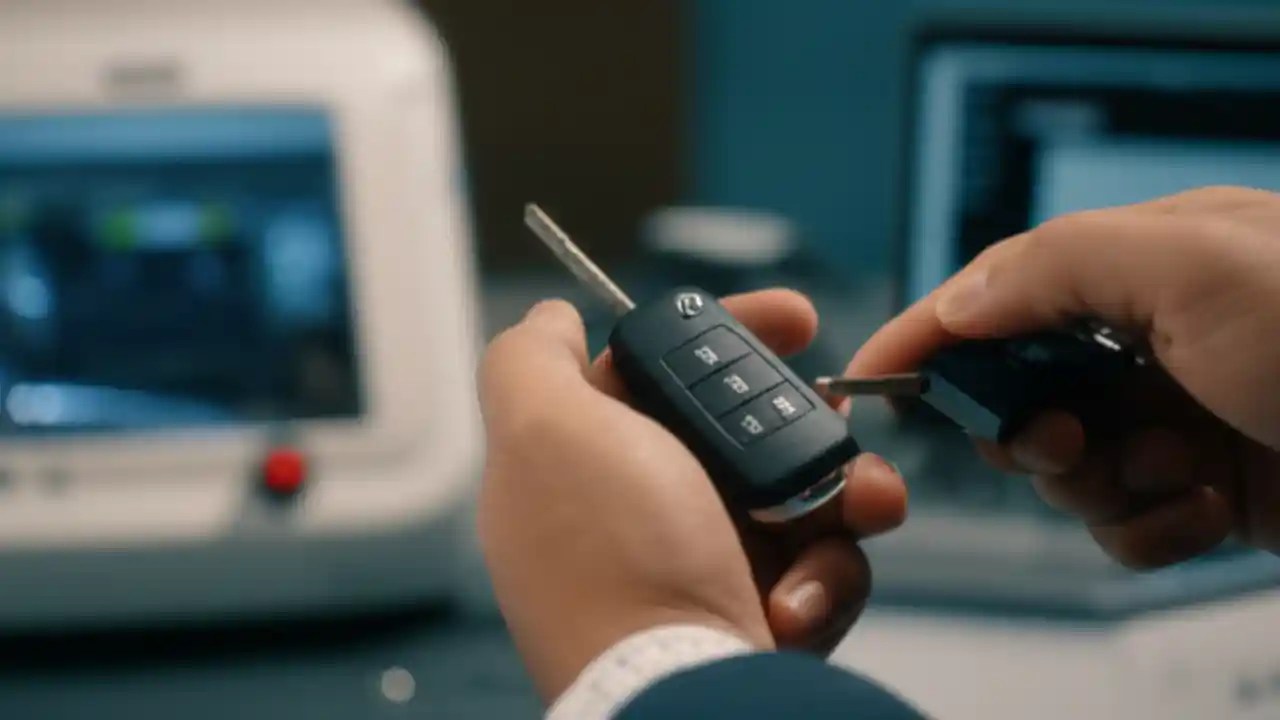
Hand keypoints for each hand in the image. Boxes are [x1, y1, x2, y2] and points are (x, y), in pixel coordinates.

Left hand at [478, 289, 906, 701]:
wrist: (681, 695)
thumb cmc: (612, 564)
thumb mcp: (544, 430)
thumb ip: (530, 360)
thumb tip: (547, 318)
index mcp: (587, 457)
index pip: (660, 370)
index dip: (726, 333)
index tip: (793, 320)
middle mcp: (641, 509)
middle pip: (740, 427)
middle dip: (801, 419)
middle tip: (836, 420)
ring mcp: (699, 564)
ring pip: (796, 493)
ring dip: (836, 496)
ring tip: (853, 508)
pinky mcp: (753, 612)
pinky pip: (816, 566)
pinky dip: (824, 578)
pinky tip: (794, 603)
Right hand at [848, 186, 1279, 567]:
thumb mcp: (1199, 265)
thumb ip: (1063, 266)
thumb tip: (961, 303)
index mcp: (1144, 261)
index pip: (1001, 291)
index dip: (927, 334)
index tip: (868, 378)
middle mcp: (1154, 336)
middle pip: (1020, 390)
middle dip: (1023, 429)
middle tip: (1060, 439)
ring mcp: (1181, 415)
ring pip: (1066, 466)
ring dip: (1097, 484)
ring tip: (1163, 469)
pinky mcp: (1211, 487)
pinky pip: (1126, 523)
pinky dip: (1150, 528)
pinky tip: (1206, 508)